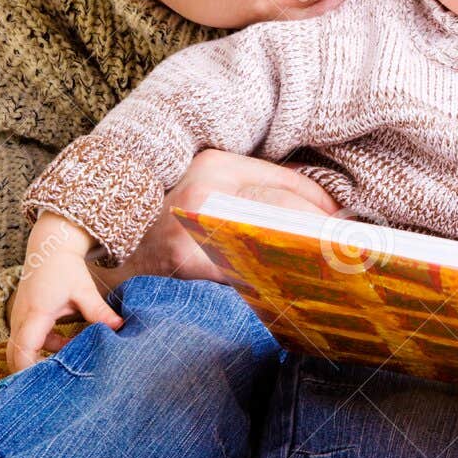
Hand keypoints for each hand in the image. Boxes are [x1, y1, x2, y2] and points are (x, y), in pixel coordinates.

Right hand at [7, 213, 123, 371]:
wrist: (50, 248)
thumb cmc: (66, 269)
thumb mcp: (84, 290)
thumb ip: (99, 311)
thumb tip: (119, 327)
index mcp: (36, 314)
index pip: (23, 350)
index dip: (28, 370)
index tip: (44, 384)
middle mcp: (22, 319)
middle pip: (12, 356)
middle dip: (27, 373)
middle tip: (52, 385)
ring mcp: (19, 318)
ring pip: (18, 350)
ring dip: (37, 360)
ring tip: (64, 368)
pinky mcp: (24, 318)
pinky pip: (26, 341)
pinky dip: (43, 348)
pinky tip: (67, 344)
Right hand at [92, 148, 340, 289]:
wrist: (105, 256)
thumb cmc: (166, 225)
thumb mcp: (208, 191)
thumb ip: (255, 194)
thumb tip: (323, 215)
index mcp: (216, 164)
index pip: (290, 182)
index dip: (326, 207)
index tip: (350, 226)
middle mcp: (206, 190)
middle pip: (286, 210)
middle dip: (324, 234)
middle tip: (353, 254)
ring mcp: (194, 228)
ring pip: (270, 243)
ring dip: (303, 260)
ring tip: (331, 272)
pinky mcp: (186, 264)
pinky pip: (244, 275)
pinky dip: (270, 284)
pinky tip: (290, 294)